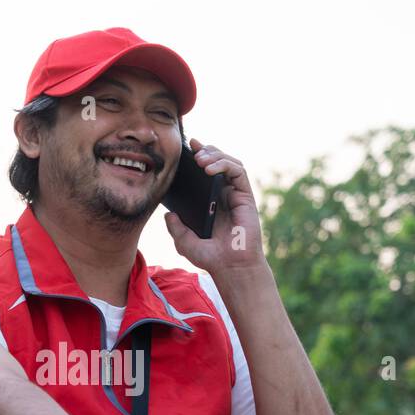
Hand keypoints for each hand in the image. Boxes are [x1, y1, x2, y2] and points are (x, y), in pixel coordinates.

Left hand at [163, 137, 265, 276]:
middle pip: (219, 162)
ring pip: (230, 163)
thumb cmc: (211, 257)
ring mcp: (237, 195)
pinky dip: (224, 165)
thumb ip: (175, 227)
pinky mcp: (246, 196)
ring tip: (200, 159)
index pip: (206, 173)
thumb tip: (168, 214)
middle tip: (192, 150)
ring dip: (215, 155)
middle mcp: (225, 195)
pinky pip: (238, 172)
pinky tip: (209, 168)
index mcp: (212, 202)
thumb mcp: (184, 241)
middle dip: (206, 151)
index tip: (187, 146)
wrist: (230, 268)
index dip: (199, 156)